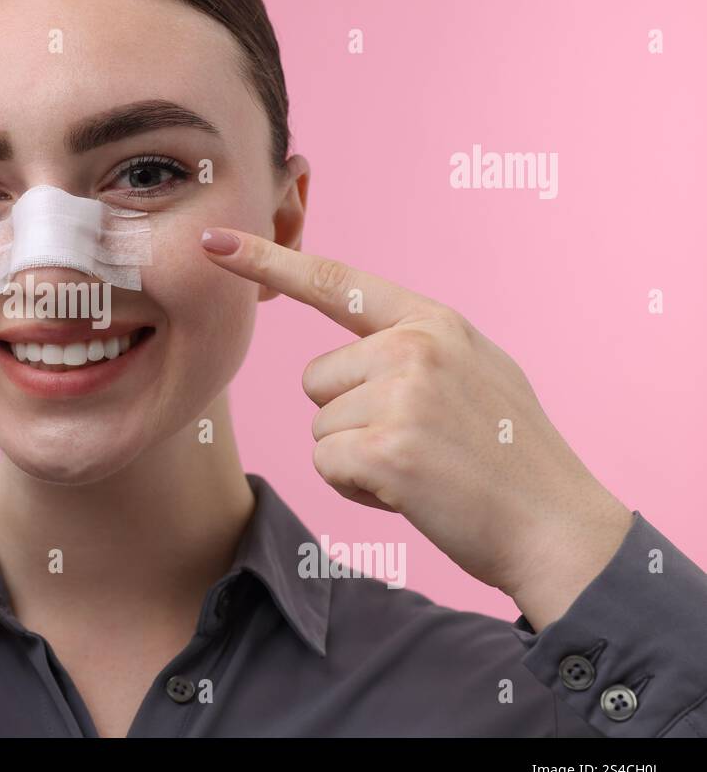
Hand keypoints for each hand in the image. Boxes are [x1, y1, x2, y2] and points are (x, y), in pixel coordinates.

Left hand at [200, 228, 632, 627]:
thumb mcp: (478, 370)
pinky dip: (355, 488)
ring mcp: (401, 395)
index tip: (214, 242)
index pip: (336, 283)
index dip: (268, 261)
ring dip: (354, 457)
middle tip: (418, 443)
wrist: (557, 529)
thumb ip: (416, 346)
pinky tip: (410, 492)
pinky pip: (324, 463)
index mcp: (434, 322)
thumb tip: (364, 337)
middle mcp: (414, 347)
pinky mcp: (386, 448)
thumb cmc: (510, 457)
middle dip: (349, 419)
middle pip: (316, 380)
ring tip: (422, 468)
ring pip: (319, 426)